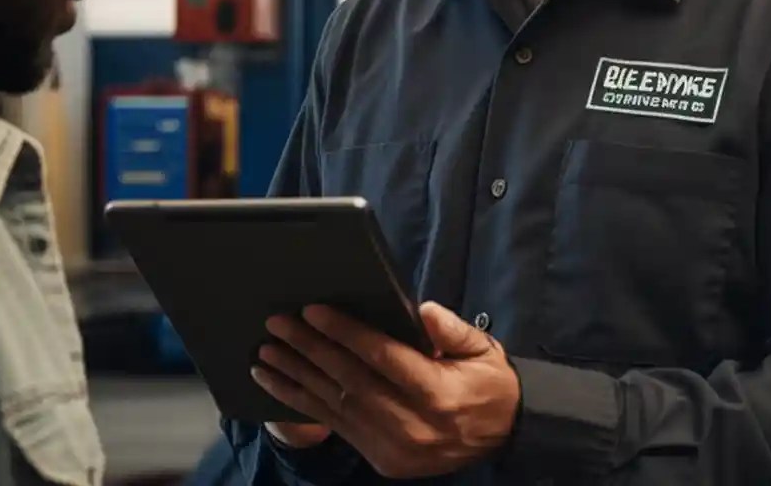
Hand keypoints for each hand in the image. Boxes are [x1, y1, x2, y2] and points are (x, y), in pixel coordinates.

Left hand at [250, 302, 520, 479]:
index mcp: (440, 394)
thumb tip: (419, 311)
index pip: (383, 359)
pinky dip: (302, 404)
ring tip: (264, 354)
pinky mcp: (383, 460)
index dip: (346, 333)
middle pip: (351, 381)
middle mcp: (414, 426)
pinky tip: (278, 384)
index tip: (313, 311)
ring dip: (295, 377)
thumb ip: (450, 329)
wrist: (505, 434)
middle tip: (277, 324)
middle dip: (310, 349)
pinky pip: (336, 427)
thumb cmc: (489, 382)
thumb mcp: (483, 349)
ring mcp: (395, 449)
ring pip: (336, 407)